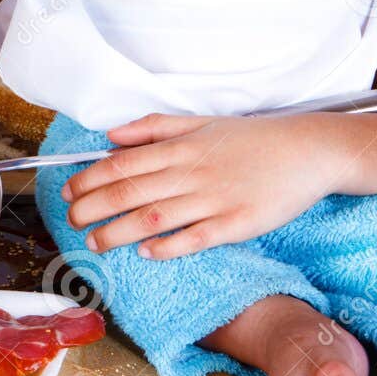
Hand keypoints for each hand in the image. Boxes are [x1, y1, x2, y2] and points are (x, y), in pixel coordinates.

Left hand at [58, 112, 339, 256]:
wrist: (307, 151)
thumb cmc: (251, 139)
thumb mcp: (200, 122)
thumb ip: (154, 127)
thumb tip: (111, 136)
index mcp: (181, 146)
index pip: (124, 162)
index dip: (91, 178)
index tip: (69, 192)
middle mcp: (193, 171)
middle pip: (132, 191)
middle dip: (94, 208)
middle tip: (71, 221)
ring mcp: (215, 198)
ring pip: (156, 216)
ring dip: (120, 232)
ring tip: (95, 244)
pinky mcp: (238, 222)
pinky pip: (196, 237)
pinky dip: (168, 246)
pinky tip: (146, 253)